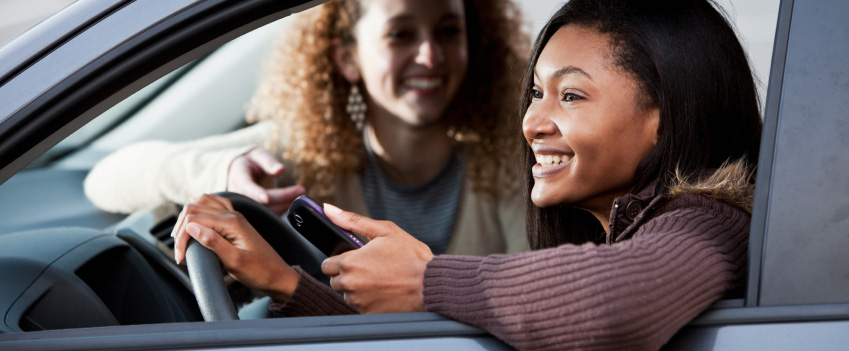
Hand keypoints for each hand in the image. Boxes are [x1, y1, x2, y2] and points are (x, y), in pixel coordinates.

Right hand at [171, 194, 298, 301]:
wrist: (278, 276)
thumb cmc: (260, 272)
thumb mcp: (236, 262)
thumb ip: (213, 243)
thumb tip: (191, 227)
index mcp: (232, 222)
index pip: (194, 220)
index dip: (182, 238)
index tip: (181, 258)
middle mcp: (232, 214)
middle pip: (194, 207)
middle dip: (180, 227)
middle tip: (179, 251)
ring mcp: (234, 215)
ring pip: (202, 201)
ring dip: (188, 216)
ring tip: (181, 237)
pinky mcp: (234, 221)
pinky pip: (213, 205)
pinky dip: (199, 211)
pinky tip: (195, 224)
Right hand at [227, 148, 304, 214]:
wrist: (239, 173)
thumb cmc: (250, 162)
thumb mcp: (258, 155)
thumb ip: (268, 161)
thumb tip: (280, 170)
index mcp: (239, 177)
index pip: (247, 187)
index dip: (256, 193)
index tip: (266, 197)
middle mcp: (239, 194)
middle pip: (260, 201)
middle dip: (281, 198)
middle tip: (301, 190)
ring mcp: (245, 205)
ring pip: (264, 211)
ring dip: (284, 206)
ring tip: (299, 195)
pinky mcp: (253, 212)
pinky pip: (267, 215)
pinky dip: (281, 211)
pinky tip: (292, 202)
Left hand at [321, 203, 433, 312]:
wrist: (430, 284)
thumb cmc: (411, 256)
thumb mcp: (385, 230)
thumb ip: (353, 220)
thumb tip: (328, 210)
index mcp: (350, 263)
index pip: (327, 265)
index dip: (339, 261)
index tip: (354, 259)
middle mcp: (350, 284)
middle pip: (335, 281)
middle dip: (348, 275)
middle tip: (369, 269)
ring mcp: (359, 302)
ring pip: (347, 295)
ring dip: (357, 289)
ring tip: (379, 280)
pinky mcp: (368, 314)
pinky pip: (360, 307)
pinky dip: (368, 301)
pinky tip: (384, 291)